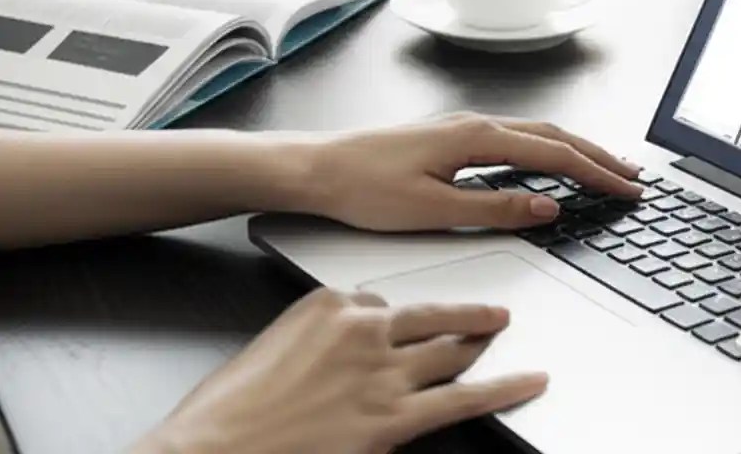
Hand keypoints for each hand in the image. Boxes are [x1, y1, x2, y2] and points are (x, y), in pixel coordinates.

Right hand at [133, 288, 544, 453]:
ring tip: (501, 334)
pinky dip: (504, 387)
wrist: (212, 450)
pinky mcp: (394, 418)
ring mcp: (382, 373)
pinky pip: (464, 398)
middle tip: (488, 313)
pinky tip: (528, 380)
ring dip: (479, 343)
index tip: (411, 322)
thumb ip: (318, 340)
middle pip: (427, 318)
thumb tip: (345, 351)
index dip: (398, 319)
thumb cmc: (228, 410)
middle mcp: (362, 329)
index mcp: (327, 304)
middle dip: (462, 315)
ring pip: (449, 351)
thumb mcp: (273, 349)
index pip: (382, 302)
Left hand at [297, 112, 641, 231]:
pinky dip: (547, 150)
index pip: (555, 155)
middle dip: (598, 156)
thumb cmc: (363, 188)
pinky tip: (550, 163)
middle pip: (554, 136)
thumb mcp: (434, 210)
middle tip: (633, 176)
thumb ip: (496, 209)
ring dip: (576, 149)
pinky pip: (516, 139)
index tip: (626, 190)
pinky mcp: (452, 139)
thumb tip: (548, 209)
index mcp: (477, 138)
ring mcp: (464, 129)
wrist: (315, 168)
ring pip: (537, 134)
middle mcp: (476, 125)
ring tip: (605, 167)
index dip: (596, 173)